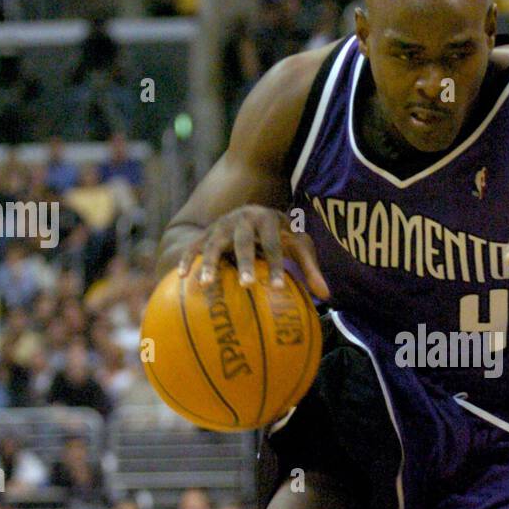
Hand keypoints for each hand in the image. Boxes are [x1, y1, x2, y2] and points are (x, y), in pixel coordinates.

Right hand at [178, 206, 328, 298]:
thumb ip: (310, 268)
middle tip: (248, 285)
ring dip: (209, 264)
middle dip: (245, 262)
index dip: (276, 265)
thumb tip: (327, 296)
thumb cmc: (279, 235)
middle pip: (243, 242)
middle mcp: (242, 219)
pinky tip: (181, 278)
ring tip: (207, 285)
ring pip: (213, 244)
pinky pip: (192, 246)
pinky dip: (185, 259)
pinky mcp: (206, 233)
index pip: (274, 244)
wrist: (254, 212)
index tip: (277, 289)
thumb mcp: (297, 245)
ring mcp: (221, 225)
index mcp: (268, 219)